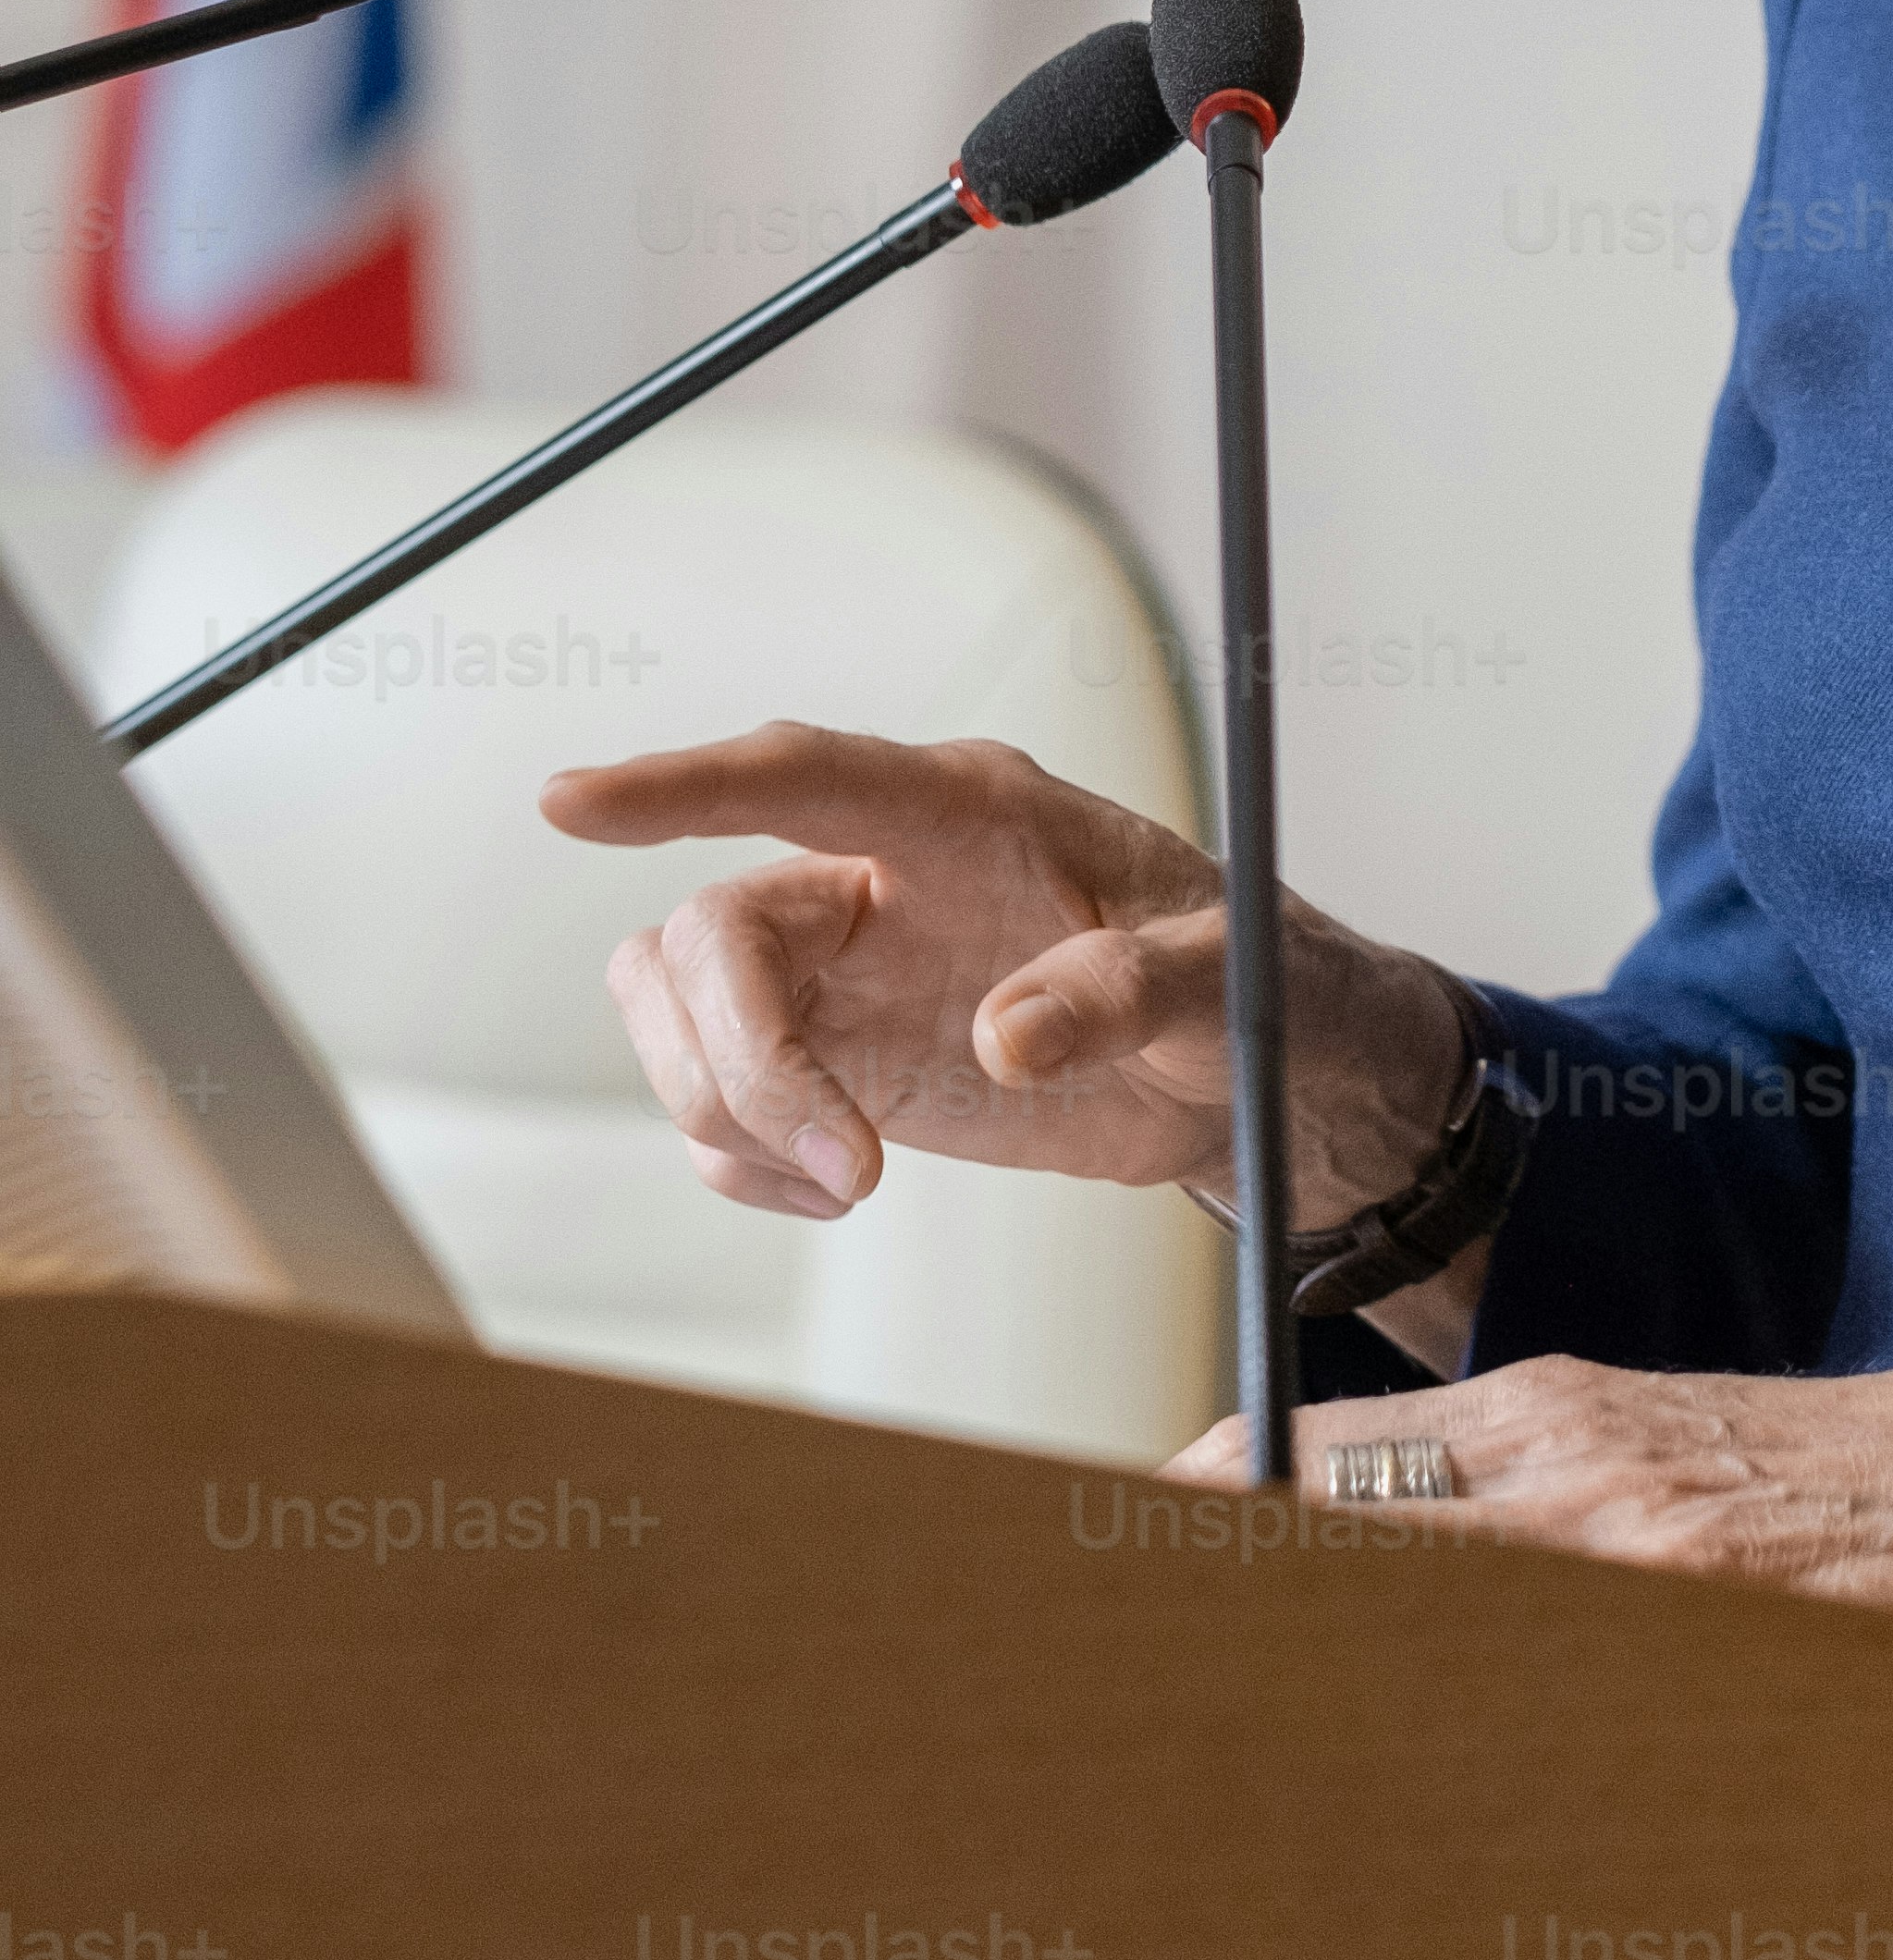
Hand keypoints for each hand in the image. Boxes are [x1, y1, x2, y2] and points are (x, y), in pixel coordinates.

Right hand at [546, 723, 1466, 1228]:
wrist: (1253, 1072)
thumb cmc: (1249, 981)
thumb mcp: (1224, 979)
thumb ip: (1124, 993)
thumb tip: (1012, 1038)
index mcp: (970, 814)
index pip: (801, 774)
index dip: (685, 785)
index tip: (571, 803)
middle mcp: (879, 876)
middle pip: (713, 930)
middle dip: (743, 1058)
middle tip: (856, 1168)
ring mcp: (843, 968)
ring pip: (679, 1006)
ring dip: (729, 1110)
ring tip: (858, 1181)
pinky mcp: (833, 1055)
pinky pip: (711, 1095)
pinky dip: (740, 1158)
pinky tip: (837, 1186)